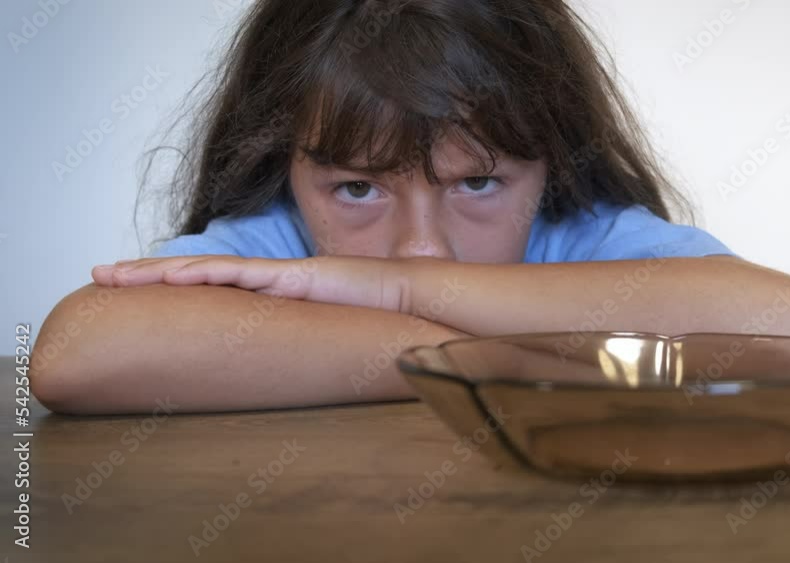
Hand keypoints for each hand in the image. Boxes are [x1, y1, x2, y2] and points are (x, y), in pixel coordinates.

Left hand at [91, 255, 409, 311]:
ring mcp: (277, 275)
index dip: (169, 285)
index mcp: (269, 294)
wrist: (408, 300)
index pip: (210, 286)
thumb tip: (270, 369)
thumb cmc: (372, 318)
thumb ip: (292, 342)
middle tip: (99, 275)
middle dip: (144, 274)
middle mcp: (266, 280)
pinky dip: (202, 274)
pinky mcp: (291, 278)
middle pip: (194, 273)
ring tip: (113, 274)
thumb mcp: (320, 335)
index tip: (133, 291)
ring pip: (204, 269)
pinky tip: (168, 276)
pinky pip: (239, 274)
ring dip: (156, 272)